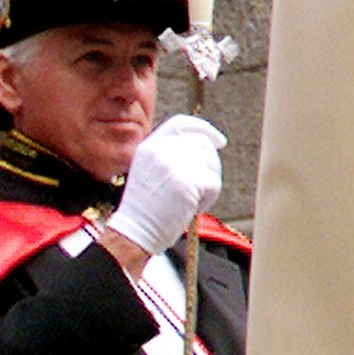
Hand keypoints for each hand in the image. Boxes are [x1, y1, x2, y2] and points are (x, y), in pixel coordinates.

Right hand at [106, 115, 224, 257]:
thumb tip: (206, 146)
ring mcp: (172, 164)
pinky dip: (209, 198)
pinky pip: (213, 183)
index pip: (181, 123)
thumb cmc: (146, 208)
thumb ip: (171, 155)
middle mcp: (160, 150)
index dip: (203, 129)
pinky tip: (190, 207)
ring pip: (211, 163)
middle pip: (203, 144)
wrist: (134, 232)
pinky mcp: (185, 181)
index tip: (219, 140)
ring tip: (188, 198)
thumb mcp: (151, 170)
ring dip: (207, 183)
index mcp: (149, 146)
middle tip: (198, 187)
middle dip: (209, 165)